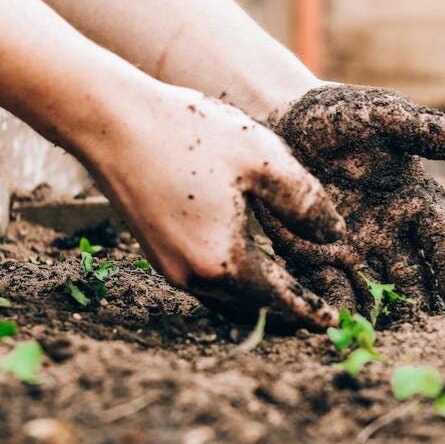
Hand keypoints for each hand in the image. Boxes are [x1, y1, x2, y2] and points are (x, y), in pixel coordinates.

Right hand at [85, 84, 344, 328]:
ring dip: (260, 299)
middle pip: (252, 307)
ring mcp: (170, 267)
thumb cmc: (189, 134)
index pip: (279, 299)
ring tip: (289, 292)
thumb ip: (306, 202)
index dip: (310, 310)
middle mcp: (193, 276)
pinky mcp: (156, 252)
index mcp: (223, 261)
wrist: (110, 120)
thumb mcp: (263, 160)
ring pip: (227, 298)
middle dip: (287, 311)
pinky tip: (249, 265)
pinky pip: (206, 282)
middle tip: (317, 312)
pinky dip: (235, 283)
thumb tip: (335, 235)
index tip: (334, 323)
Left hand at [259, 84, 444, 313]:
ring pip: (376, 291)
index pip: (442, 240)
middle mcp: (390, 233)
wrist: (282, 123)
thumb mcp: (383, 117)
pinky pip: (331, 288)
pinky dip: (338, 307)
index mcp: (415, 202)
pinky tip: (342, 326)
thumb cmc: (340, 117)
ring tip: (387, 339)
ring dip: (382, 314)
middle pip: (413, 277)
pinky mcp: (317, 258)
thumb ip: (428, 131)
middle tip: (427, 333)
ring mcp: (355, 250)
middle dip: (421, 305)